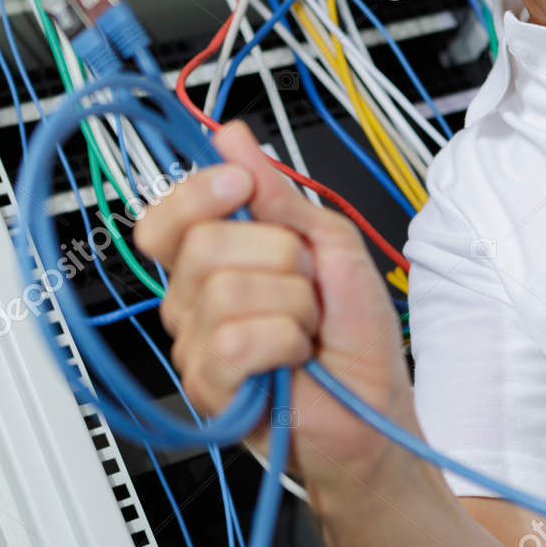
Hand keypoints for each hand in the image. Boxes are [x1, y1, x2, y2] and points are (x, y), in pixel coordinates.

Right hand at [133, 120, 413, 494]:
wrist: (376, 408)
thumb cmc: (355, 338)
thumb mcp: (329, 245)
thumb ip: (277, 194)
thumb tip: (232, 138)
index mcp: (218, 261)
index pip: (169, 216)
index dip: (198, 192)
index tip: (242, 186)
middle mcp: (197, 300)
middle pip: (204, 244)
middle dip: (280, 256)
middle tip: (306, 288)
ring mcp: (198, 345)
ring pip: (226, 290)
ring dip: (292, 305)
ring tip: (304, 330)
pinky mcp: (211, 387)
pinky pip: (233, 339)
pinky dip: (282, 342)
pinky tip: (292, 358)